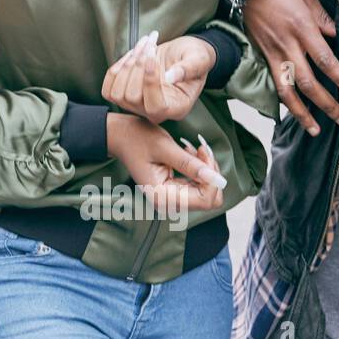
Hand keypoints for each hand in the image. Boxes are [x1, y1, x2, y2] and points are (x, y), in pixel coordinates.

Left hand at [100, 32, 213, 123]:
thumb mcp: (199, 59)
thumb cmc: (195, 57)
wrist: (183, 54)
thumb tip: (170, 77)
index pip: (156, 106)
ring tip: (143, 45)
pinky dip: (116, 68)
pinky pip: (109, 89)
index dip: (150, 82)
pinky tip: (132, 54)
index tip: (153, 57)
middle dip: (138, 67)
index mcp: (177, 107)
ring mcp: (138, 106)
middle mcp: (155, 112)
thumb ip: (189, 68)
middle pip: (132, 97)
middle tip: (150, 45)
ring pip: (118, 93)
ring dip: (127, 64)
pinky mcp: (124, 95)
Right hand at [106, 113, 224, 212]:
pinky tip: (190, 154)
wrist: (120, 136)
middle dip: (210, 173)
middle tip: (201, 149)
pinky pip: (198, 185)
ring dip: (206, 169)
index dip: (211, 178)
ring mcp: (172, 197)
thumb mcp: (165, 148)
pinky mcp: (175, 190)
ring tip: (193, 149)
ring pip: (206, 191)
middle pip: (208, 198)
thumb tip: (218, 179)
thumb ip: (191, 165)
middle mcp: (168, 202)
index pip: (204, 200)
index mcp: (163, 197)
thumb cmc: (136, 139)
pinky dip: (200, 169)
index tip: (204, 152)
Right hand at [243, 0, 338, 135]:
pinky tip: (295, 114)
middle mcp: (287, 45)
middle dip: (326, 104)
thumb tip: (337, 36)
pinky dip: (285, 102)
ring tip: (316, 129)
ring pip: (287, 90)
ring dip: (302, 113)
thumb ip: (323, 18)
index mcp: (302, 29)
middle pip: (308, 82)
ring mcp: (273, 54)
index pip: (325, 60)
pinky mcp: (264, 57)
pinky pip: (276, 84)